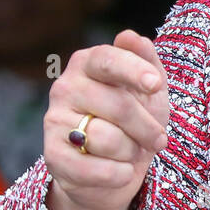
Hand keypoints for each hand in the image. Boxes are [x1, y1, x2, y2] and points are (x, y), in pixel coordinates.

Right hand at [44, 29, 170, 209]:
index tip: (155, 84)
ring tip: (130, 152)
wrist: (116, 170)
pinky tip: (122, 172)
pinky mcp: (51, 156)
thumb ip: (145, 60)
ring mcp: (54, 120)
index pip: (108, 59)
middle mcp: (65, 87)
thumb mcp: (149, 91)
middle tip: (158, 140)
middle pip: (118, 105)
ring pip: (108, 139)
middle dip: (147, 128)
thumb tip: (128, 36)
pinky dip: (116, 174)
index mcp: (88, 63)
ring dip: (131, 152)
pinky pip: (90, 168)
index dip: (133, 70)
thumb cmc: (135, 122)